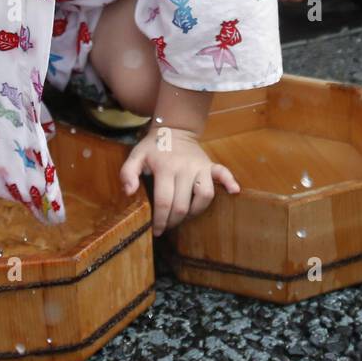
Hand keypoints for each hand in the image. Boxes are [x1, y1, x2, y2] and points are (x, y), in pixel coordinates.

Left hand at [120, 127, 238, 235]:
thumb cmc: (153, 147)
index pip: (165, 202)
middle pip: (183, 204)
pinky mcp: (210, 165)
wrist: (173, 129)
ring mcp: (200, 167)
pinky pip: (223, 173)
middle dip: (174, 221)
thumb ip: (128, 174)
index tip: (156, 231)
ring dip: (195, 212)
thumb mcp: (135, 157)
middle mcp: (185, 168)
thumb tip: (130, 192)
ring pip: (204, 196)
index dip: (161, 220)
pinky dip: (229, 182)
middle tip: (167, 226)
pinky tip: (234, 192)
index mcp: (165, 168)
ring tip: (185, 217)